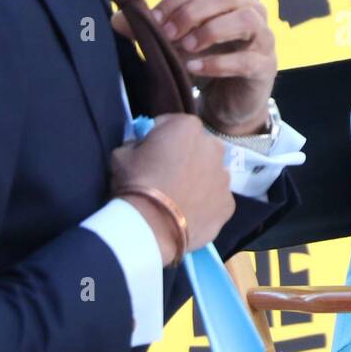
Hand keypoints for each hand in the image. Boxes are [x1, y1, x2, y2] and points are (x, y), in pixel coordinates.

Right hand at [109, 114, 234, 262]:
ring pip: (209, 174)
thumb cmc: (135, 183)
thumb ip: (136, 144)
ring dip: (197, 181)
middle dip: (184, 158)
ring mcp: (224, 177)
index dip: (158, 139)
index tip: (149, 154)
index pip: (171, 125)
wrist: (152, 226)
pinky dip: (205, 205)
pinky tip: (187, 215)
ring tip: (177, 200)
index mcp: (188, 126)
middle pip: (196, 148)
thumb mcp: (121, 154)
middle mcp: (213, 146)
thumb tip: (141, 148)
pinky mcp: (229, 204)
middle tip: (165, 177)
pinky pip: (215, 200)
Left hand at [113, 0, 276, 134]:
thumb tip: (117, 20)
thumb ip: (151, 31)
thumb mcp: (175, 45)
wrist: (229, 101)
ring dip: (211, 31)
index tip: (153, 19)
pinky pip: (247, 59)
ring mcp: (264, 37)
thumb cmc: (206, 63)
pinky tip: (195, 69)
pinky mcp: (266, 66)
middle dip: (192, 12)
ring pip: (245, 20)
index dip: (176, 0)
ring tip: (186, 48)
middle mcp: (251, 10)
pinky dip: (218, 63)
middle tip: (168, 34)